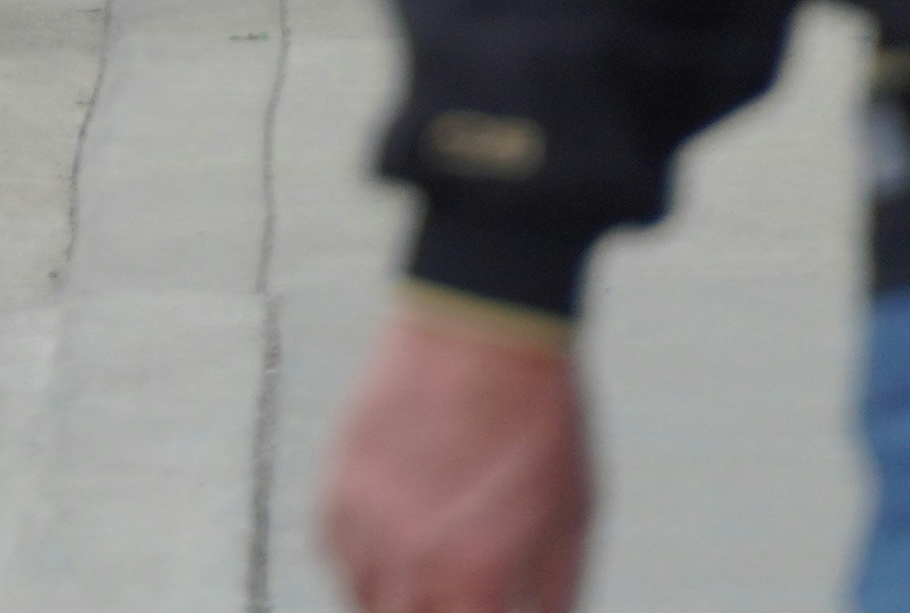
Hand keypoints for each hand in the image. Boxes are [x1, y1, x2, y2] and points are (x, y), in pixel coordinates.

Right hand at [318, 308, 593, 612]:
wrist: (482, 324)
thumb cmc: (539, 420)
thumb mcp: (571, 520)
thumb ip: (554, 597)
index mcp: (476, 575)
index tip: (489, 606)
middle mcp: (410, 559)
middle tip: (463, 594)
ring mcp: (364, 522)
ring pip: (366, 603)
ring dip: (397, 603)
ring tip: (430, 584)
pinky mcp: (338, 485)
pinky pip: (339, 556)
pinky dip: (365, 566)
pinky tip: (398, 548)